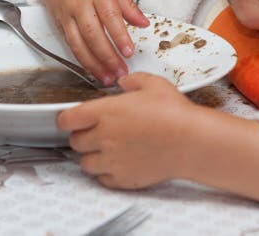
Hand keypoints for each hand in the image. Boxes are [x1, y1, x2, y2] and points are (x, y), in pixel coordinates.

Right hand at [37, 0, 148, 84]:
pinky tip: (92, 69)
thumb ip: (127, 4)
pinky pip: (69, 44)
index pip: (109, 16)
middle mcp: (79, 4)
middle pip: (92, 34)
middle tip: (121, 71)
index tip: (129, 52)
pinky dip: (80, 59)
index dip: (119, 36)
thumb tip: (143, 23)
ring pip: (78, 44)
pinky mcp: (58, 22)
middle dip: (107, 56)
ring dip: (93, 64)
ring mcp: (67, 14)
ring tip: (107, 78)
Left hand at [57, 72, 195, 188]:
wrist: (191, 141)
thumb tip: (124, 82)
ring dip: (92, 156)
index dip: (67, 119)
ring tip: (108, 149)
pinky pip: (103, 178)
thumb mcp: (154, 84)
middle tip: (96, 131)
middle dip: (82, 136)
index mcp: (105, 112)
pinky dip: (107, 172)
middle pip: (75, 142)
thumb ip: (133, 80)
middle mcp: (104, 137)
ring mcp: (112, 160)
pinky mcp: (123, 178)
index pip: (67, 119)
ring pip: (85, 163)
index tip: (71, 119)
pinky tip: (120, 162)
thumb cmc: (175, 113)